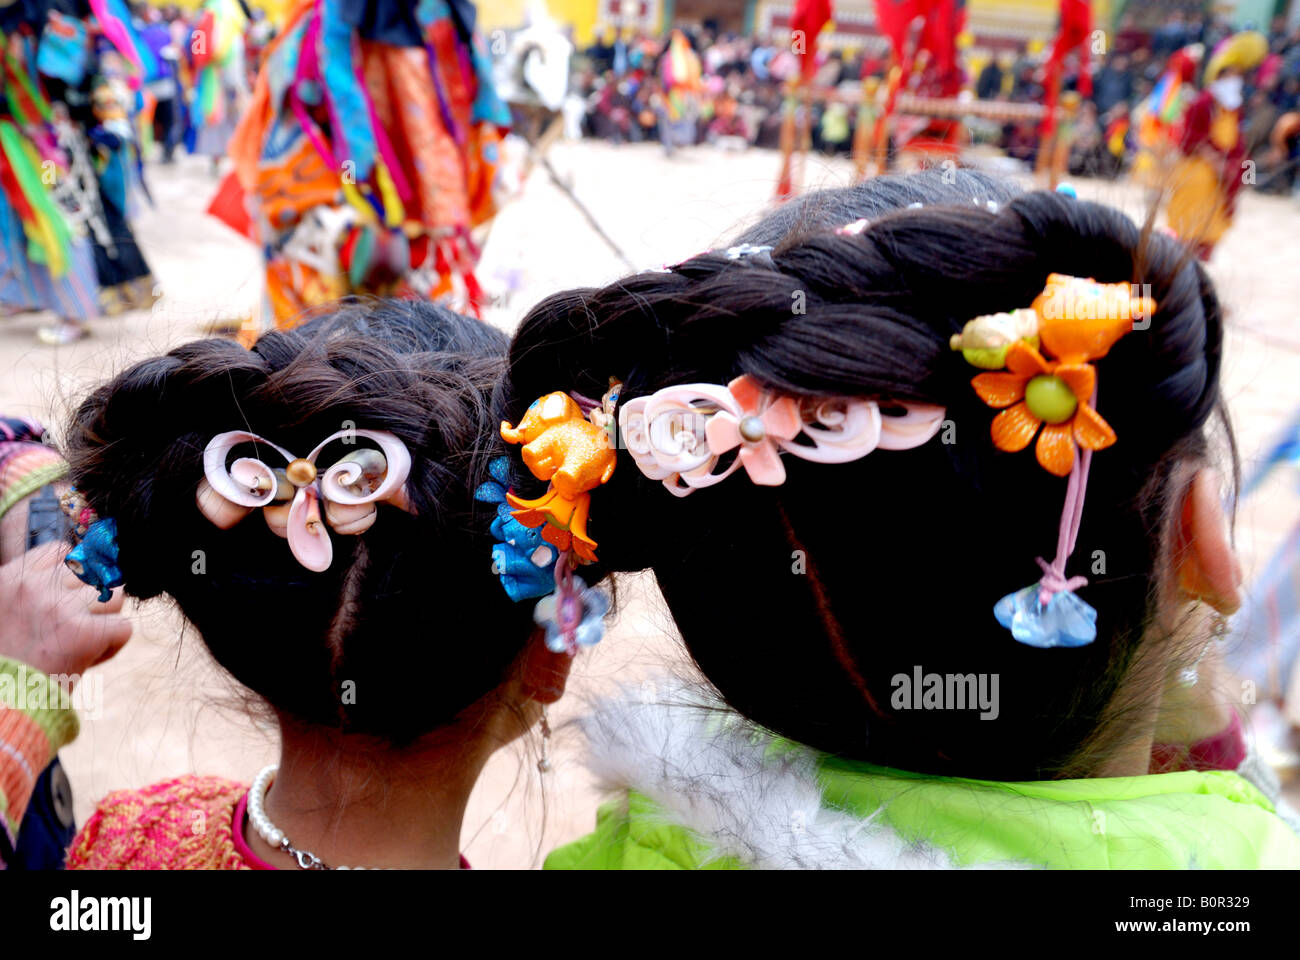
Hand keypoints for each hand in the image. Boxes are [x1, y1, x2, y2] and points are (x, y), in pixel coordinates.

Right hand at [0, 542, 131, 681]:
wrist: (0, 703)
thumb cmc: (6, 662)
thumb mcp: (6, 613)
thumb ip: (32, 591)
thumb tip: (81, 566)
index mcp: (11, 579)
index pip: (62, 551)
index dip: (73, 576)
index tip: (64, 601)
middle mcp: (35, 587)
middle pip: (94, 573)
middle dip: (91, 601)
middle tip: (70, 632)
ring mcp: (60, 607)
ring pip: (115, 597)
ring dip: (105, 621)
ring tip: (80, 644)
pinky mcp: (84, 633)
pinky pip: (123, 627)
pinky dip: (112, 646)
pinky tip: (87, 660)